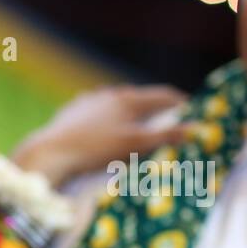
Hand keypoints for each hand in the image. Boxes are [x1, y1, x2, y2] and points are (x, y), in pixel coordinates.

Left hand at [9, 84, 190, 186]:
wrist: (51, 153)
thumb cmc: (96, 150)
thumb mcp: (134, 145)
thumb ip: (165, 135)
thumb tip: (195, 128)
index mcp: (128, 99)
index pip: (163, 95)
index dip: (181, 103)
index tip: (194, 111)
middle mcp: (109, 94)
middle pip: (140, 99)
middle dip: (156, 110)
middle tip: (169, 123)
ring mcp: (89, 101)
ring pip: (117, 105)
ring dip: (131, 115)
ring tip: (137, 130)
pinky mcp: (73, 112)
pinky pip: (98, 113)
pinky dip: (109, 121)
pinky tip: (106, 133)